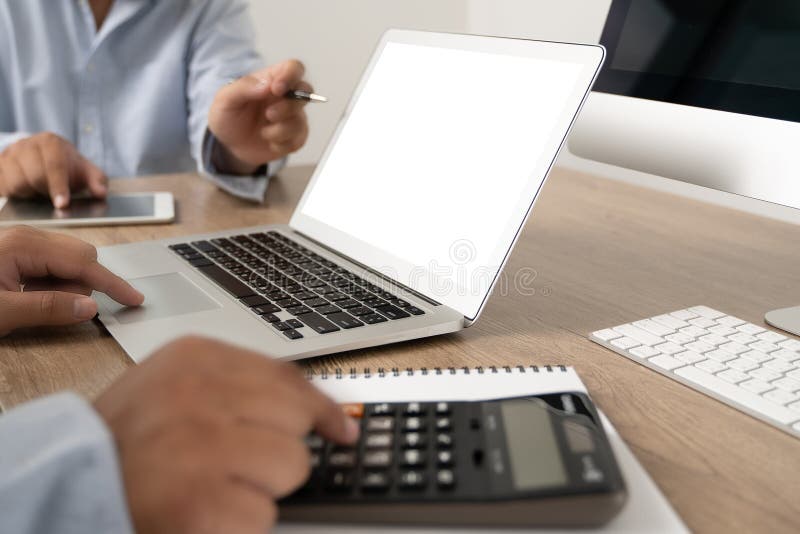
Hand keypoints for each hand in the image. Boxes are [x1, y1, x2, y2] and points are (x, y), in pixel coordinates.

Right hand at [0, 132, 107, 207]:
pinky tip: (28, 191)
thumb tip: (101, 192)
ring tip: (41, 190)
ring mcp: (9, 154)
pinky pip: (4, 187)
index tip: (62, 204)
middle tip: (55, 197)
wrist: (44, 158)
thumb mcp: (86, 172)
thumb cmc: (67, 167)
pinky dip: (17, 194)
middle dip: (46, 191)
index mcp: (50, 142)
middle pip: (34, 176)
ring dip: (31, 193)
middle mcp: (26, 144)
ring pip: (17, 183)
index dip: (58, 186)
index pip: (54, 165)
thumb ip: (97, 181)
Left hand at [0, 226, 143, 335]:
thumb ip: (46, 309)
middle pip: (81, 259)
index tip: (133, 298)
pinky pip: (53, 266)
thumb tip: (89, 307)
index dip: (111, 283)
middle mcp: (28, 237)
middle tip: (47, 306)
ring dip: (61, 288)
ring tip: (28, 300)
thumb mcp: (2, 312)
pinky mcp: (20, 251)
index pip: (83, 263)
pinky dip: (50, 285)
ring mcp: (24, 242)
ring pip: (69, 264)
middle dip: (78, 287)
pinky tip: (27, 295)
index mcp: (24, 245)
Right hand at [94, 336, 358, 533]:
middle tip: (236, 460)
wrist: (66, 482)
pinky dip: (242, 522)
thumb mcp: (177, 386)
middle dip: (278, 447)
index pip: (288, 377)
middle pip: (296, 420)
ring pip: (292, 465)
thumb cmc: (128, 439)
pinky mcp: (201, 503)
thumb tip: (321, 411)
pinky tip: (204, 509)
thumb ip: (242, 387)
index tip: (340, 427)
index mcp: (197, 359)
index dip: (321, 407)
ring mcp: (202, 446)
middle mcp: (201, 394)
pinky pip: (265, 514)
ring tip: (214, 484)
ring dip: (262, 486)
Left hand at [208, 60, 310, 174]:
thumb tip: (267, 85)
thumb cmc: (228, 116)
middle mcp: (286, 96)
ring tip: (263, 132)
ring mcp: (293, 117)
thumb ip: (243, 87)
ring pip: (299, 120)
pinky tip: (268, 141)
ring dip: (279, 130)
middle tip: (269, 114)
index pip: (293, 68)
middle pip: (306, 91)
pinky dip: (280, 144)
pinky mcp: (295, 137)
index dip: (290, 76)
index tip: (276, 89)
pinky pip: (296, 140)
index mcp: (272, 79)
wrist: (229, 145)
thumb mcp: (225, 99)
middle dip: (288, 106)